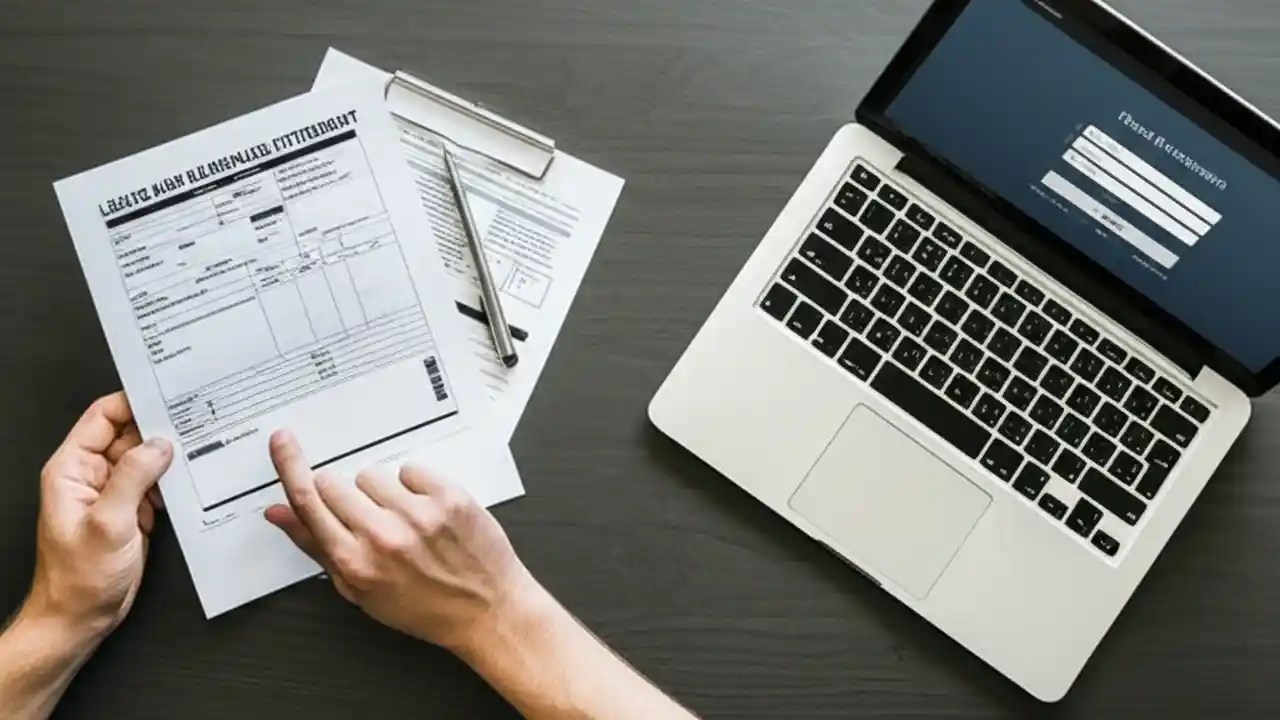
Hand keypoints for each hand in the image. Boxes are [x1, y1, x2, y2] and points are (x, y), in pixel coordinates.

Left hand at [26, 393, 172, 638]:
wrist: (80, 619)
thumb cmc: (78, 579)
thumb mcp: (107, 523)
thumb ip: (133, 478)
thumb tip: (159, 444)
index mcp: (72, 470)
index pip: (102, 418)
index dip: (133, 402)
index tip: (166, 395)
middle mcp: (92, 477)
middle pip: (130, 435)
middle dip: (160, 427)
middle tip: (194, 417)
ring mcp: (114, 494)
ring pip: (147, 459)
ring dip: (171, 454)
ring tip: (201, 443)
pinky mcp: (132, 512)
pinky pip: (156, 484)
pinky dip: (175, 480)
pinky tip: (194, 476)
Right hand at [263, 431, 536, 652]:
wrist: (488, 610)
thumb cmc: (422, 606)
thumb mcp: (359, 590)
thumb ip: (316, 547)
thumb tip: (278, 512)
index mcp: (353, 562)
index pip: (308, 502)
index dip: (290, 467)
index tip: (282, 442)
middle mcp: (382, 536)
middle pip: (335, 483)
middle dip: (342, 494)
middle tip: (367, 515)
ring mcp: (417, 514)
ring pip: (373, 473)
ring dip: (382, 491)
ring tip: (405, 520)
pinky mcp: (449, 498)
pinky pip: (412, 469)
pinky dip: (416, 485)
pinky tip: (428, 513)